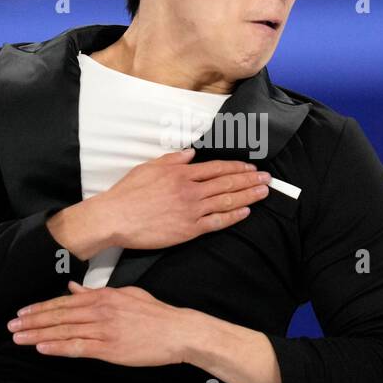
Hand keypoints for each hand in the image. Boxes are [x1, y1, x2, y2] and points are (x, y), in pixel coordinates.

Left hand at [6, 280, 197, 366]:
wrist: (177, 331)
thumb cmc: (154, 313)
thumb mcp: (125, 294)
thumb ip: (96, 292)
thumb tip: (72, 287)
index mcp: (103, 296)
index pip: (63, 302)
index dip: (40, 307)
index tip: (22, 312)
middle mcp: (99, 311)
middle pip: (58, 315)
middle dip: (32, 320)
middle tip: (12, 325)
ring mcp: (104, 330)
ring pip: (63, 331)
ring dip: (38, 334)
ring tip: (19, 337)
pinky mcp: (109, 348)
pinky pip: (78, 347)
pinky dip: (58, 346)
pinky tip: (42, 347)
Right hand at [95, 148, 271, 250]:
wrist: (115, 217)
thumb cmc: (128, 193)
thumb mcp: (149, 167)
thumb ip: (173, 160)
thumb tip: (190, 153)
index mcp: (181, 173)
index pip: (216, 168)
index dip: (236, 168)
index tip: (251, 168)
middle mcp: (190, 190)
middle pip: (227, 183)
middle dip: (249, 180)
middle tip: (267, 179)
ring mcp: (191, 210)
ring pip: (226, 201)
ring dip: (248, 196)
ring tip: (264, 192)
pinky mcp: (189, 229)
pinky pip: (217, 222)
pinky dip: (233, 216)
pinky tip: (246, 212)